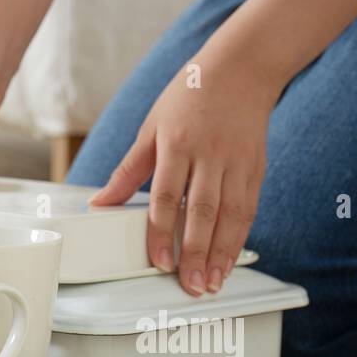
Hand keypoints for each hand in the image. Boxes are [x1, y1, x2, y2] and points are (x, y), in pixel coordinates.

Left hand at [90, 56, 279, 295]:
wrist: (241, 70)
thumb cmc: (189, 97)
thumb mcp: (151, 127)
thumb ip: (128, 171)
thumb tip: (100, 203)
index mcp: (177, 144)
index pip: (166, 196)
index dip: (163, 232)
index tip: (159, 261)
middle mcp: (209, 155)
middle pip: (202, 212)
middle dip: (195, 253)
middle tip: (190, 286)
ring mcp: (236, 163)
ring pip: (229, 216)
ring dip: (221, 254)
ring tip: (211, 283)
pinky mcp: (256, 169)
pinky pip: (249, 210)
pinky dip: (239, 238)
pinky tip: (230, 260)